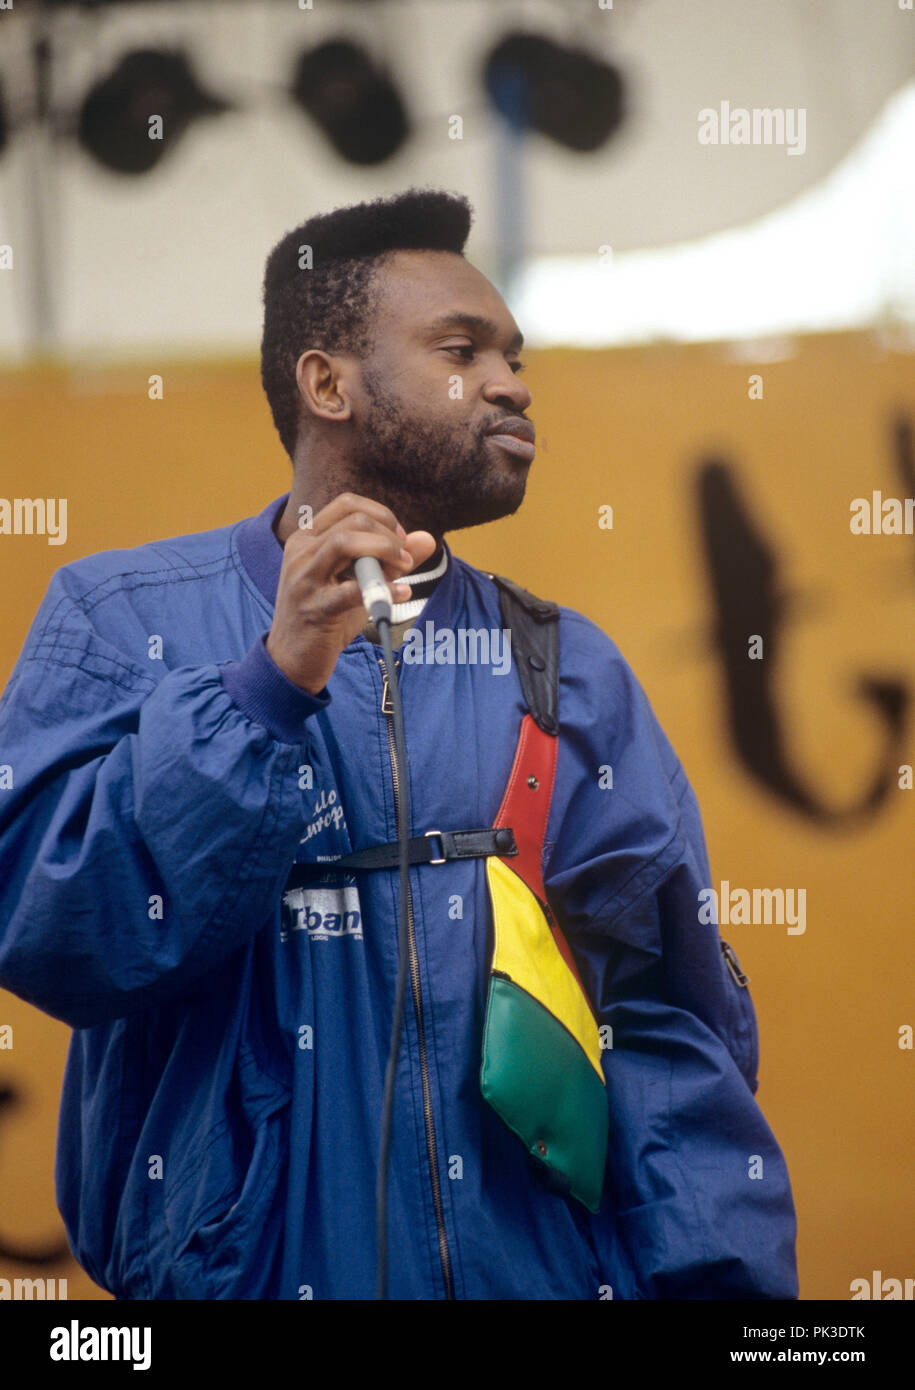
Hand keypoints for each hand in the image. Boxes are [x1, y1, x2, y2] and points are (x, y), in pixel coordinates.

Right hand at [266, 492, 436, 693]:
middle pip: (353, 520)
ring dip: (384, 550)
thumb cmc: (327, 615)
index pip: (347, 504)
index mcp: (307, 538)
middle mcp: (301, 551)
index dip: (382, 515)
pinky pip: (351, 590)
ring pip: (345, 542)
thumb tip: (427, 539)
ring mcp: (304, 579)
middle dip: (389, 536)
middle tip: (405, 560)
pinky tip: (402, 593)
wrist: (292, 659)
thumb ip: (389, 559)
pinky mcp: (314, 608)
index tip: (399, 539)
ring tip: (403, 570)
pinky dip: (384, 589)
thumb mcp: (357, 581)